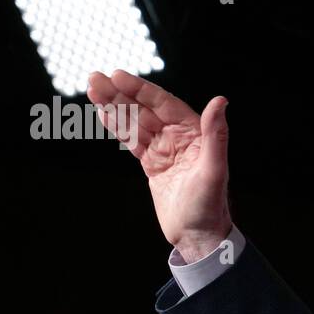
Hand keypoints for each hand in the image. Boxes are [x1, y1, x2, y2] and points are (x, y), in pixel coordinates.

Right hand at [87, 69, 231, 261]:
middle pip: (145, 109)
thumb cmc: (210, 206)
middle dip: (120, 94)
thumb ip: (215, 134)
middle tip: (94, 79)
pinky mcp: (153, 165)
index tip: (118, 76)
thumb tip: (220, 100)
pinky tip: (103, 113)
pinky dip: (118, 127)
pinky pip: (133, 141)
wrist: (198, 237)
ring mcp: (164, 150)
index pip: (164, 104)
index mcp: (194, 134)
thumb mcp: (213, 170)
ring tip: (92, 90)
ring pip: (135, 123)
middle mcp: (179, 138)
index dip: (140, 90)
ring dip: (114, 107)